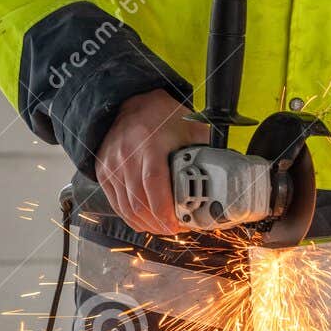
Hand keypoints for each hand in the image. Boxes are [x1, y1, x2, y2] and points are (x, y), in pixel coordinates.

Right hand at [95, 89, 207, 235]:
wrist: (132, 102)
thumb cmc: (163, 116)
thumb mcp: (190, 128)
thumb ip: (206, 151)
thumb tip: (226, 174)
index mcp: (151, 144)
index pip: (154, 184)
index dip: (164, 210)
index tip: (178, 224)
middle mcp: (127, 155)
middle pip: (139, 202)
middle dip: (159, 223)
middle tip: (176, 228)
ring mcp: (112, 164)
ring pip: (127, 208)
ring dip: (147, 224)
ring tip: (164, 227)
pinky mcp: (104, 172)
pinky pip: (116, 204)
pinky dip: (132, 217)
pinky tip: (146, 220)